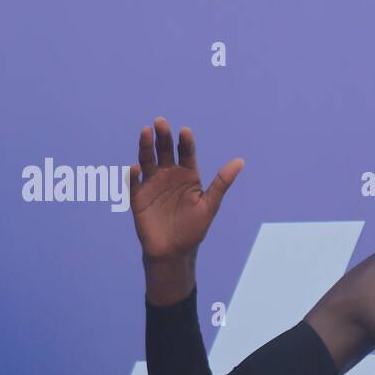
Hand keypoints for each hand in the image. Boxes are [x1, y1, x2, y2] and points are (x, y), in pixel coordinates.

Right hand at [130, 117, 243, 262]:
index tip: (185, 131)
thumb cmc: (194, 228)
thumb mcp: (210, 204)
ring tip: (146, 132)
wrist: (175, 251)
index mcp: (188, 175)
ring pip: (148, 160)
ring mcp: (152, 184)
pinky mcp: (138, 197)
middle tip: (160, 122)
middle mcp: (169, 175)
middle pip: (165, 151)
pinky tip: (136, 168)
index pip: (186, 153)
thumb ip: (222, 182)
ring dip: (146, 147)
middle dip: (163, 136)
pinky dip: (134, 175)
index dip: (185, 142)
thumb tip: (240, 161)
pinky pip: (134, 183)